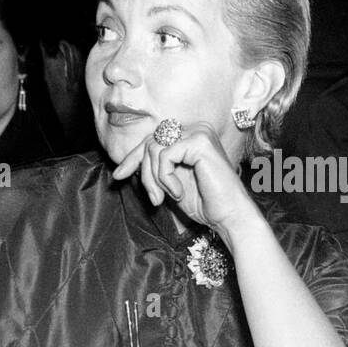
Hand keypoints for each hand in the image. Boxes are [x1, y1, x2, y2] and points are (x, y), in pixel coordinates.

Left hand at [111, 122, 259, 241]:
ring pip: (154, 148)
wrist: (229, 217)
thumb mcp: (171, 183)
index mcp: (191, 136)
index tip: (118, 175)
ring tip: (166, 198)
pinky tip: (178, 193)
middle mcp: (196, 129)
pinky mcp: (199, 141)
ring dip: (154, 179)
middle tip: (153, 198)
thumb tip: (128, 163)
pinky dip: (165, 178)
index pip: (153, 140)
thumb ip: (155, 168)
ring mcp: (199, 132)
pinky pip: (165, 156)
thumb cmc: (205, 203)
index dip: (133, 158)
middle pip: (150, 142)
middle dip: (144, 172)